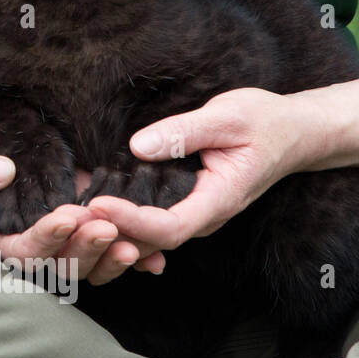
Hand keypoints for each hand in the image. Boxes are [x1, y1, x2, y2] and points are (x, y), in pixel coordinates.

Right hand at [0, 146, 135, 283]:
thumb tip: (0, 171)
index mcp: (6, 244)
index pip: (28, 250)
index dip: (47, 237)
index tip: (66, 215)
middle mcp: (42, 252)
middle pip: (66, 264)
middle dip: (86, 248)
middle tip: (105, 227)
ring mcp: (70, 244)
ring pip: (95, 263)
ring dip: (113, 256)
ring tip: (133, 243)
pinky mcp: (92, 230)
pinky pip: (115, 251)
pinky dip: (137, 256)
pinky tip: (154, 256)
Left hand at [87, 88, 307, 260]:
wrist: (291, 133)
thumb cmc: (264, 122)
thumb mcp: (227, 116)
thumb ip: (184, 132)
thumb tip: (140, 145)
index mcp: (218, 201)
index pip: (169, 227)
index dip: (131, 220)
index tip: (99, 203)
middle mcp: (203, 217)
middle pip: (150, 240)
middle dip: (109, 231)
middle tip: (67, 216)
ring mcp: (192, 214)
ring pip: (145, 237)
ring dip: (108, 229)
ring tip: (68, 215)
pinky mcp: (181, 206)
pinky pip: (146, 223)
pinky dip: (117, 219)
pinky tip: (86, 207)